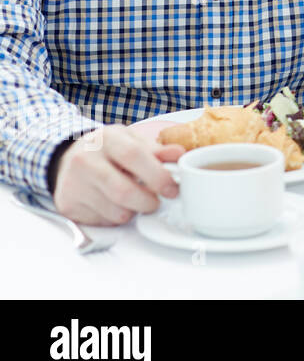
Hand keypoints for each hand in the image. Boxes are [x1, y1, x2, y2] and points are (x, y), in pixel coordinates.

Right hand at [53, 126, 182, 224]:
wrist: (66, 158)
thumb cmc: (107, 150)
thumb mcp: (130, 140)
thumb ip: (156, 149)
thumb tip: (180, 154)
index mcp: (106, 139)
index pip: (134, 156)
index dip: (158, 175)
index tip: (172, 188)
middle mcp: (85, 160)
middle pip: (124, 191)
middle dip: (148, 202)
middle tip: (156, 202)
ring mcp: (73, 184)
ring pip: (115, 211)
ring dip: (133, 211)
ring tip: (133, 200)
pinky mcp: (67, 205)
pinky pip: (102, 221)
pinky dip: (115, 218)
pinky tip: (113, 204)